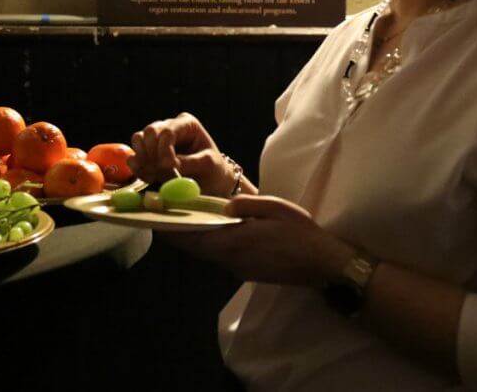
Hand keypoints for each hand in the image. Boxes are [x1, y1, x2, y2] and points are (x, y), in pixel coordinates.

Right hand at [129, 112, 234, 195]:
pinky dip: (138, 167)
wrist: (210, 182)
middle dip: (152, 153)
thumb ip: (189, 162)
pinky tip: (150, 178)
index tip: (168, 166)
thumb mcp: (208, 164)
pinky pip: (134, 155)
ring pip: (138, 140)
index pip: (168, 131)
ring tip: (155, 176)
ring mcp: (156, 138)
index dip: (164, 149)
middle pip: (150, 131)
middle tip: (158, 171)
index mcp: (187, 124)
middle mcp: (169, 126)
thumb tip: (167, 164)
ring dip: (143, 160)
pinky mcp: (147, 152)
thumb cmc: (213, 169)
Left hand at [161, 195, 354, 286]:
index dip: (172, 229)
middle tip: (164, 216)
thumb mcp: (274, 208)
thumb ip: (246, 206)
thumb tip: (224, 207)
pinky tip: (210, 230)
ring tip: (183, 219)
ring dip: (192, 239)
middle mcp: (230, 259)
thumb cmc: (300, 233)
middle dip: (178, 232)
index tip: (155, 218)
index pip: (193, 238)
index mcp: (234, 242)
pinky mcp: (245, 271)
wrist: (321, 265)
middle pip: (195, 248)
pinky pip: (218, 256)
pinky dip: (207, 243)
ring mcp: (238, 268)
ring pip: (206, 253)